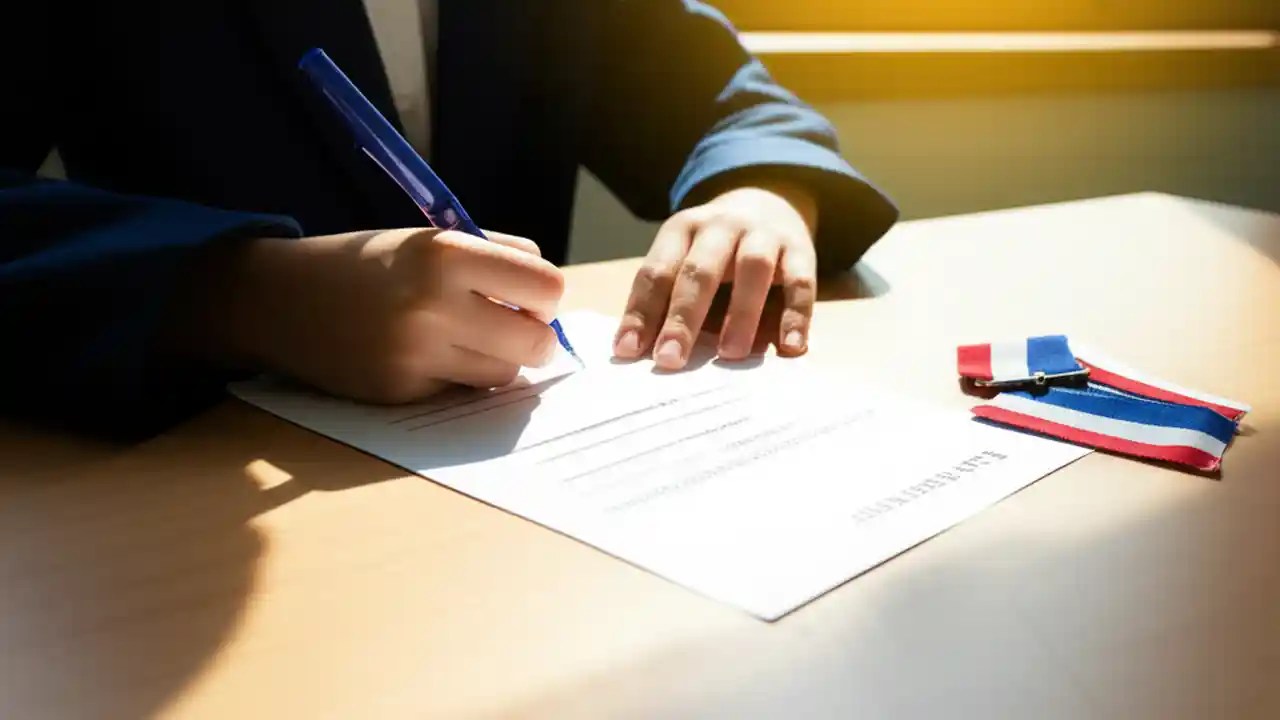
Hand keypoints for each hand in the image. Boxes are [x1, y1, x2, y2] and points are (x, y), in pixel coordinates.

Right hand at [193, 227, 563, 403]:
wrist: (281, 298)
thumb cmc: (368, 263)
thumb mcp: (429, 238)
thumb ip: (496, 257)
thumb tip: (553, 297)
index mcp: (447, 254)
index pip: (547, 288)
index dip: (544, 297)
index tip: (527, 297)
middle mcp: (434, 305)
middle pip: (536, 343)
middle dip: (532, 338)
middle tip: (509, 326)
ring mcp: (416, 355)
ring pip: (504, 375)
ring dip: (497, 361)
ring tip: (463, 339)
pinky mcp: (400, 392)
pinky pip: (461, 393)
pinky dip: (456, 378)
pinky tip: (424, 357)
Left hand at [612, 183, 817, 369]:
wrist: (768, 202)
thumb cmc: (715, 250)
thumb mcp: (685, 258)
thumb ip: (669, 299)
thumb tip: (645, 353)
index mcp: (682, 229)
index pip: (657, 271)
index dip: (641, 312)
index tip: (628, 351)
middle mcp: (721, 226)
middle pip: (699, 270)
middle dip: (682, 317)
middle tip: (670, 359)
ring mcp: (764, 235)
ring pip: (753, 269)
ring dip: (740, 313)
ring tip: (729, 354)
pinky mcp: (801, 250)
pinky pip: (800, 283)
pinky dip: (795, 316)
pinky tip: (789, 348)